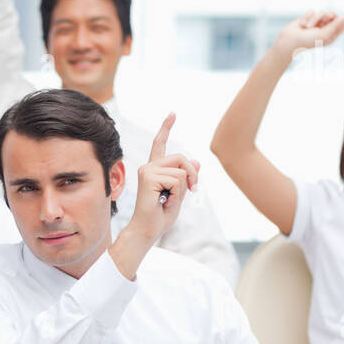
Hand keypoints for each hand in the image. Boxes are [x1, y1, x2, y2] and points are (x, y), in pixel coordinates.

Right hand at [111, 113, 199, 277]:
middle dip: (192, 176)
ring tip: (169, 200)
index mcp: (154, 169)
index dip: (166, 128)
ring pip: (182, 171)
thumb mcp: (180, 194)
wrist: (148, 229)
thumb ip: (186, 178)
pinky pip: (177, 180)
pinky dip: (177, 194)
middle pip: (182, 158)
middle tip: (190, 192)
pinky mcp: (148, 177)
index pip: (159, 144)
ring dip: (183, 189)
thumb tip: (196, 162)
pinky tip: (164, 201)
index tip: (173, 113)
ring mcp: (147, 170)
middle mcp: (148, 166)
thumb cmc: (161, 216)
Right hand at [274, 7, 343, 59]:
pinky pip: (312, 11)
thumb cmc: (307, 42)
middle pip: (333, 14)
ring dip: (315, 18)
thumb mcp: (324, 35)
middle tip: (325, 19)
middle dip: (328, 15)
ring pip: (322, 12)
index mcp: (332, 34)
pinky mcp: (308, 18)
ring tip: (308, 27)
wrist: (288, 42)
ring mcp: (316, 23)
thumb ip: (336, 25)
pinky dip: (307, 17)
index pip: (343, 23)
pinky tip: (302, 25)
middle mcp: (325, 28)